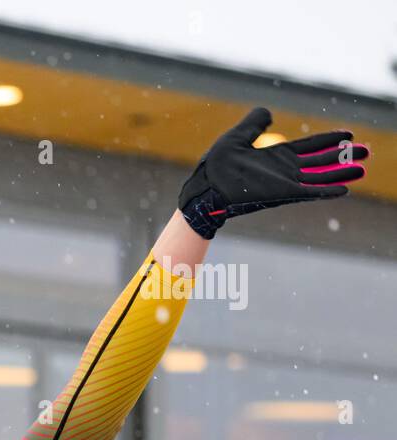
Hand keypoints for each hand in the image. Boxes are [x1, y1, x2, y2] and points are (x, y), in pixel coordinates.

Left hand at [178, 107, 369, 238]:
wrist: (205, 186)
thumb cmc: (216, 166)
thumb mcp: (237, 136)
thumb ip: (254, 123)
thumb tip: (268, 112)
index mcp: (276, 157)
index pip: (309, 147)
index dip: (329, 140)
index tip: (349, 135)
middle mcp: (284, 170)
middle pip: (322, 161)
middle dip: (343, 156)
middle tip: (367, 151)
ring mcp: (284, 183)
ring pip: (321, 176)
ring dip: (342, 173)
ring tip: (363, 168)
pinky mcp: (281, 194)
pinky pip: (309, 192)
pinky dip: (326, 190)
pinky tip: (345, 189)